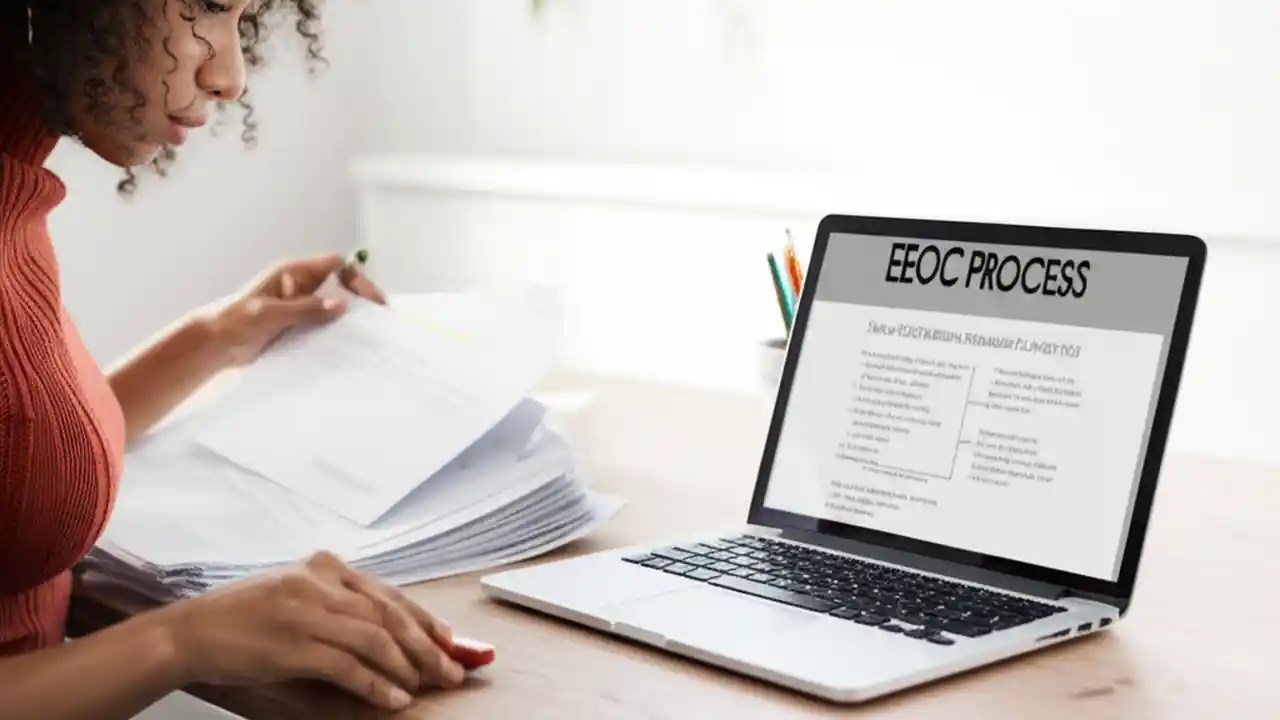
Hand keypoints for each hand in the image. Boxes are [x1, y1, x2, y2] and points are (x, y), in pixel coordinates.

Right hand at [158, 551, 492, 710]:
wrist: (188, 632)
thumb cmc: (243, 618)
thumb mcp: (296, 596)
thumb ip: (340, 608)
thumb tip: (392, 636)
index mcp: (324, 565)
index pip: (389, 594)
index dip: (425, 620)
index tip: (453, 641)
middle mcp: (320, 582)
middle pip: (390, 615)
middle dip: (429, 645)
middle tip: (455, 668)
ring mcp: (307, 612)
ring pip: (377, 639)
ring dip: (410, 666)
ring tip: (432, 685)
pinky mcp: (294, 645)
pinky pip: (349, 667)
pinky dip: (377, 685)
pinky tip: (395, 700)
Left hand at [211, 253, 387, 366]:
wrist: (214, 344)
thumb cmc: (234, 322)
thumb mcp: (270, 314)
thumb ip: (305, 309)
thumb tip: (341, 306)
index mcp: (293, 274)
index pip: (336, 265)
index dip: (357, 278)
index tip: (371, 300)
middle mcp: (300, 287)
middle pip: (340, 284)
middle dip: (360, 299)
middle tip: (378, 319)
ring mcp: (299, 306)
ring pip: (333, 306)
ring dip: (349, 318)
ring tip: (366, 336)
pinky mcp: (297, 325)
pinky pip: (323, 325)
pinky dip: (335, 333)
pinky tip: (344, 347)